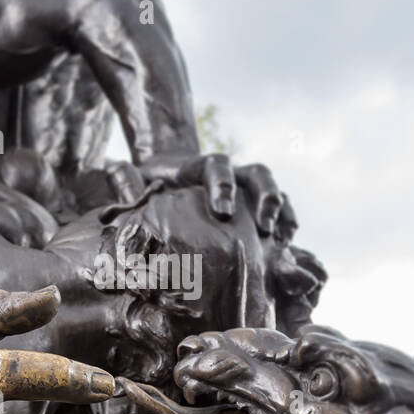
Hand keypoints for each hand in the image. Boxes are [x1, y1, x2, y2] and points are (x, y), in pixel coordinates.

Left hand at [106, 153, 296, 239]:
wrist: (167, 172)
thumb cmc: (150, 183)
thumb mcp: (135, 179)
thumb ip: (126, 183)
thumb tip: (126, 201)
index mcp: (198, 166)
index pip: (216, 166)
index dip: (222, 186)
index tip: (222, 211)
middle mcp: (228, 172)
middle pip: (256, 173)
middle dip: (264, 197)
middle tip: (265, 226)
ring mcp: (243, 185)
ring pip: (271, 188)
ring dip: (282, 211)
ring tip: (283, 239)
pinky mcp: (252, 202)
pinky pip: (279, 206)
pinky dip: (286, 222)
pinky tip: (288, 247)